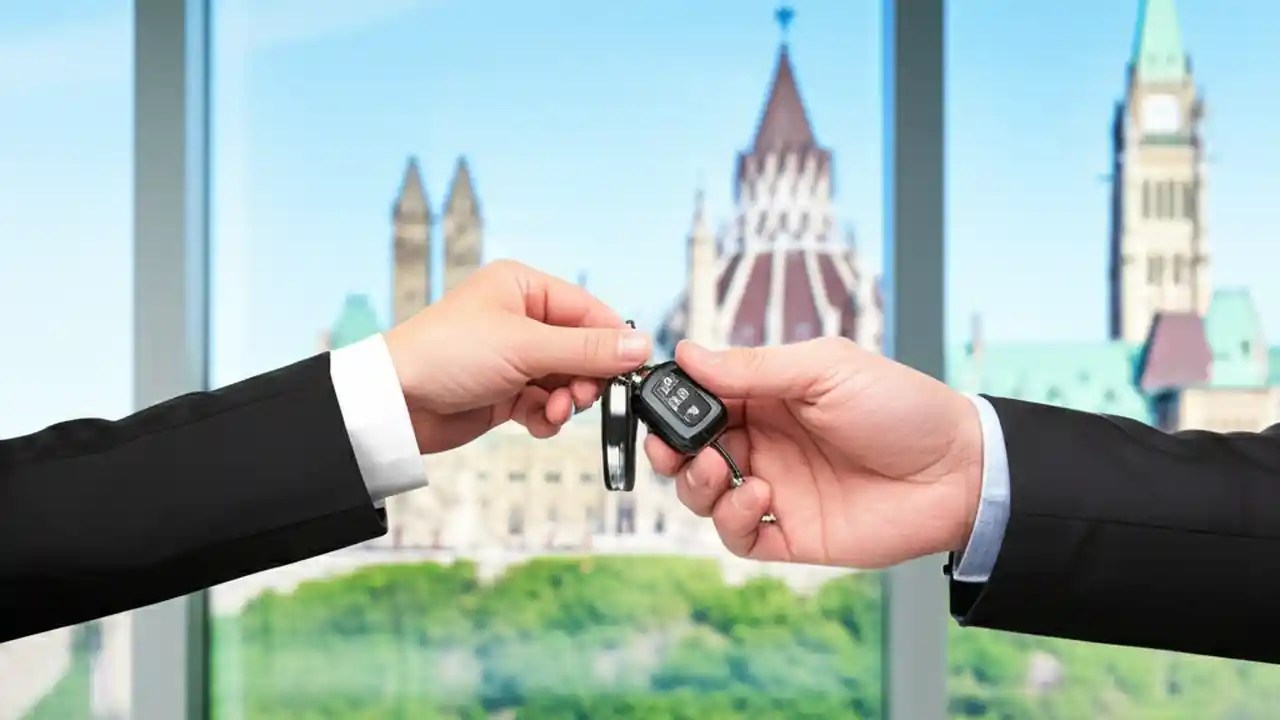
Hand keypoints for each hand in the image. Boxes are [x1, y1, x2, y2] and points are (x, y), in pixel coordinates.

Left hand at [383, 259, 650, 453]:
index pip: (589, 310)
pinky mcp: (505, 391)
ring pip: (566, 380)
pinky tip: (537, 421)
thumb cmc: (445, 354)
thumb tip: (641, 345)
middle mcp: (520, 318)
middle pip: (582, 348)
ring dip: (567, 400)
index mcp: (523, 287)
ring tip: (554, 411)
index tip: (631, 369)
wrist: (395, 403)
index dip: (612, 341)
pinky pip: (545, 403)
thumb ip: (587, 348)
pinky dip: (546, 416)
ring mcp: (513, 357)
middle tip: (582, 395)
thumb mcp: (525, 346)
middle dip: (586, 377)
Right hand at [644, 337, 982, 568]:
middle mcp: (766, 443)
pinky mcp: (791, 533)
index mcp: (770, 397)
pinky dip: (734, 520)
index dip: (675, 402)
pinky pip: (738, 536)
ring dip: (698, 483)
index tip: (660, 401)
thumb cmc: (901, 407)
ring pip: (704, 494)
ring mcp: (776, 489)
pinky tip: (761, 497)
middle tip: (673, 447)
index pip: (703, 398)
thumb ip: (753, 367)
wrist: (958, 472)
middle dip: (671, 449)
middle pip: (691, 450)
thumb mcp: (824, 370)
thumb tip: (688, 352)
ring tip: (724, 470)